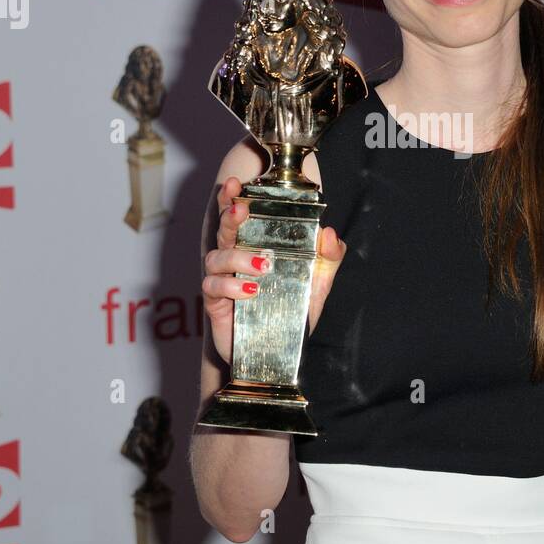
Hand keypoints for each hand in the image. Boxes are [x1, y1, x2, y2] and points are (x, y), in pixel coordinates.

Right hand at [202, 176, 347, 365]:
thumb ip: (328, 260)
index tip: (236, 184)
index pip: (241, 218)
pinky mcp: (215, 305)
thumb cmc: (292, 317)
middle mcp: (236, 261)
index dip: (234, 198)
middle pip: (224, 230)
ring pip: (216, 257)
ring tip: (262, 265)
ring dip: (237, 256)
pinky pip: (213, 288)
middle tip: (239, 208)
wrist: (279, 359)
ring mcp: (224, 282)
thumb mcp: (318, 286)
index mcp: (256, 249)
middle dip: (228, 215)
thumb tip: (330, 233)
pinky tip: (251, 291)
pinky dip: (231, 286)